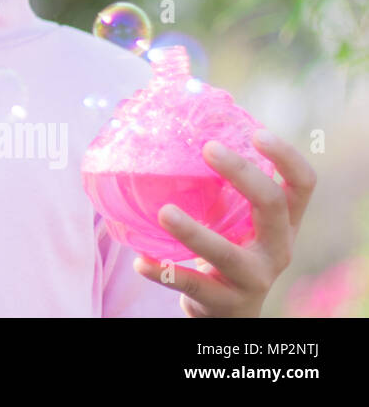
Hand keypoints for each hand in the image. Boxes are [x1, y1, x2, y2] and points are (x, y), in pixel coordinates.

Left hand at [131, 129, 316, 316]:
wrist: (230, 313)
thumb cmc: (231, 249)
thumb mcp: (239, 222)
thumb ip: (223, 188)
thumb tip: (180, 131)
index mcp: (284, 223)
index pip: (302, 185)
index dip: (286, 157)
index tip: (257, 133)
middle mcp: (278, 249)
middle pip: (272, 206)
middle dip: (243, 174)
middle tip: (208, 148)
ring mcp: (254, 278)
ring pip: (226, 253)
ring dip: (194, 232)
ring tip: (164, 212)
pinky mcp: (224, 301)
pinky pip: (192, 284)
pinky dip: (164, 272)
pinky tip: (141, 261)